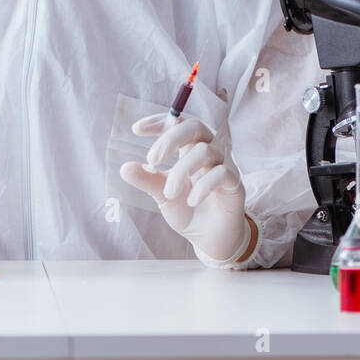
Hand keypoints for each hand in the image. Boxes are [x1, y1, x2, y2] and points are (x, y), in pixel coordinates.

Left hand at [119, 115, 253, 264]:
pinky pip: (221, 173)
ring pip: (205, 151)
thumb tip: (124, 168)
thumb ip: (147, 179)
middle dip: (171, 139)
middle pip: (195, 127)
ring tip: (169, 192)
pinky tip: (191, 201)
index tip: (137, 130)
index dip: (159, 121)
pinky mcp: (234, 182)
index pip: (177, 123)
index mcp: (189, 148)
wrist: (209, 238)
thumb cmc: (187, 209)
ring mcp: (224, 164)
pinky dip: (203, 186)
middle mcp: (208, 150)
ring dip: (182, 170)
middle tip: (152, 160)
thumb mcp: (162, 194)